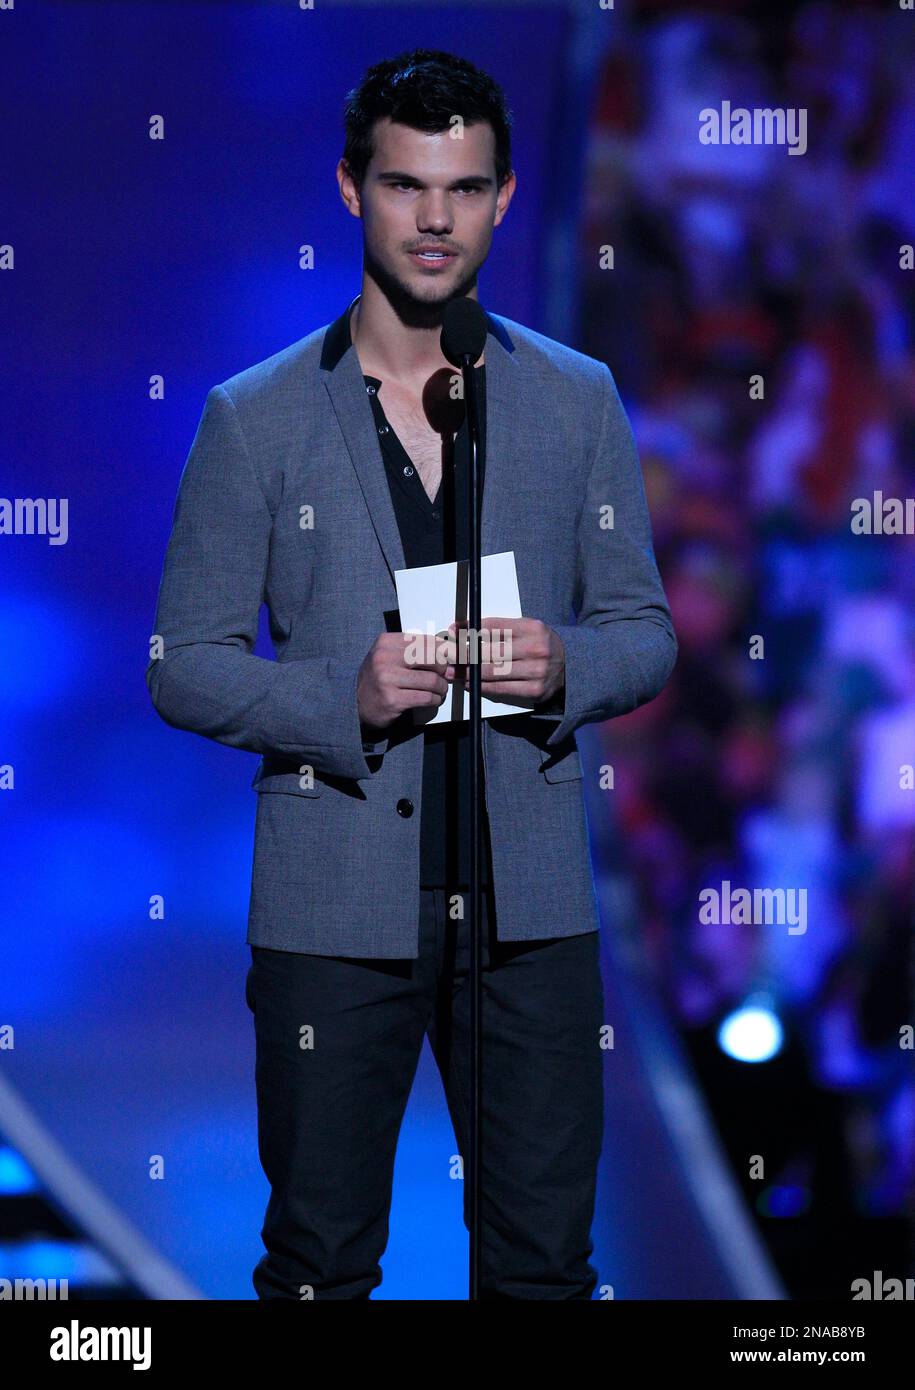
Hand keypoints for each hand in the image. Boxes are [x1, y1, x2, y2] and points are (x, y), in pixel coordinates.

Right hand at [357, 631, 449, 729]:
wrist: (355, 702)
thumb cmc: (378, 677)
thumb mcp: (390, 655)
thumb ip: (415, 650)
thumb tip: (448, 650)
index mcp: (386, 642)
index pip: (426, 640)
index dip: (445, 650)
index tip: (452, 657)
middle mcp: (385, 658)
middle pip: (432, 658)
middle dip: (444, 668)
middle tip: (446, 675)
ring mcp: (388, 679)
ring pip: (432, 680)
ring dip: (442, 687)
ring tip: (440, 690)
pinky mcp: (393, 700)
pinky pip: (426, 697)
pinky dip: (435, 699)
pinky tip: (432, 699)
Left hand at [446, 616, 564, 708]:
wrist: (571, 665)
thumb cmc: (540, 644)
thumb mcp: (524, 628)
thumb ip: (497, 628)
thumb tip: (461, 628)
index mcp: (532, 628)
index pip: (492, 627)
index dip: (468, 630)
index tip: (453, 632)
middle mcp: (535, 649)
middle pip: (489, 651)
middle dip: (464, 654)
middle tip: (447, 655)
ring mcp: (536, 671)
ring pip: (492, 672)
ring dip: (468, 673)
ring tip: (454, 671)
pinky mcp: (534, 690)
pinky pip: (501, 689)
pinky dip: (482, 687)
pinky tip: (470, 683)